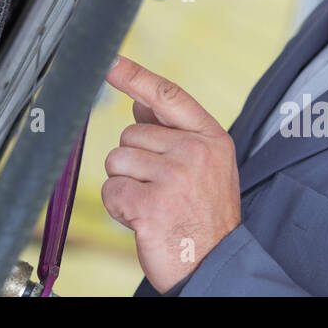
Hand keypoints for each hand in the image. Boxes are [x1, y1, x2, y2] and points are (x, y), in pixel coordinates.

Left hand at [101, 54, 241, 292]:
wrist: (216, 266)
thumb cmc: (205, 217)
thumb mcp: (205, 166)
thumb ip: (173, 132)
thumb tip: (139, 104)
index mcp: (211, 138)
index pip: (168, 96)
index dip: (136, 76)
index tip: (110, 61)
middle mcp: (195, 152)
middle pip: (130, 134)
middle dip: (134, 162)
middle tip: (159, 190)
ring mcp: (174, 177)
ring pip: (116, 161)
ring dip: (125, 185)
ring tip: (154, 205)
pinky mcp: (150, 204)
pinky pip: (111, 190)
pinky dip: (119, 208)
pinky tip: (143, 220)